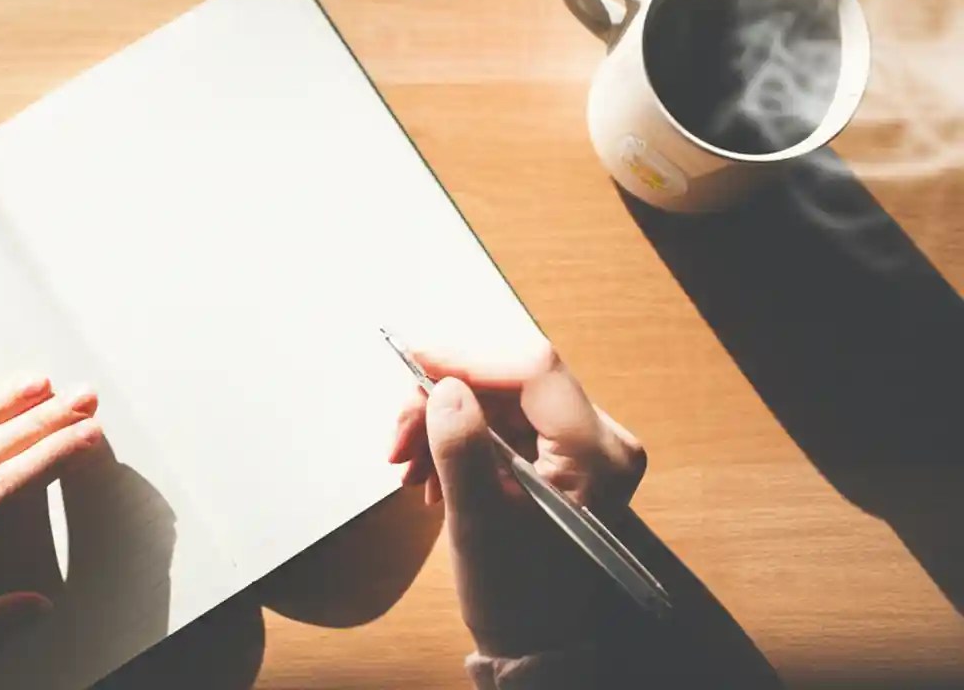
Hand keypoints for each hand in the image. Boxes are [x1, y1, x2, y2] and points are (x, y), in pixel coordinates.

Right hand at [389, 343, 645, 656]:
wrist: (533, 639)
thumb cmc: (516, 594)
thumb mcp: (478, 522)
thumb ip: (461, 451)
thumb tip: (445, 388)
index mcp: (597, 453)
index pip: (533, 371)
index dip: (469, 361)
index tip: (414, 366)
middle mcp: (600, 439)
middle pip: (511, 383)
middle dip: (447, 402)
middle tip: (399, 441)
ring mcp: (582, 446)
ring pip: (500, 400)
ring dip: (446, 425)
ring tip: (411, 469)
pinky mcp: (560, 455)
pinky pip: (502, 423)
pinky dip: (461, 440)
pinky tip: (434, 474)